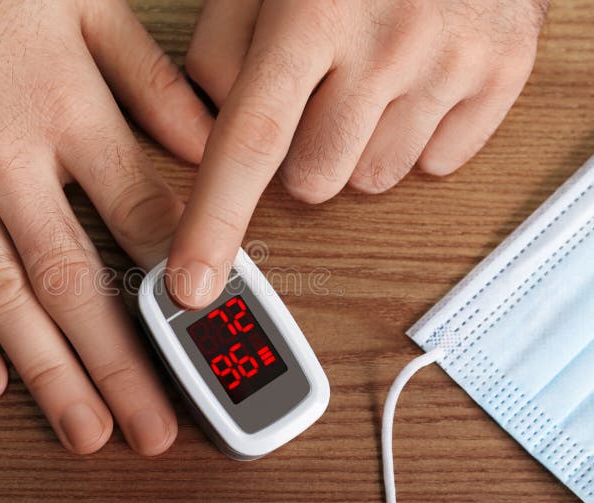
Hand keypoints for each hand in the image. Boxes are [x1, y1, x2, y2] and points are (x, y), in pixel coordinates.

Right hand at [0, 0, 212, 454]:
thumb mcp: (86, 3)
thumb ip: (150, 82)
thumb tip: (208, 146)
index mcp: (64, 101)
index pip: (140, 209)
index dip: (180, 276)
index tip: (206, 331)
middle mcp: (1, 148)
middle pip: (71, 276)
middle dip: (117, 361)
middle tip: (148, 427)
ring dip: (44, 370)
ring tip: (83, 426)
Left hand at [167, 0, 547, 307]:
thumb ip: (221, 53)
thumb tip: (212, 135)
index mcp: (312, 13)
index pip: (249, 143)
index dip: (215, 222)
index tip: (193, 281)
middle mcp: (387, 44)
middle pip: (315, 181)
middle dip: (301, 162)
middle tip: (314, 102)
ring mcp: (453, 61)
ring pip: (374, 180)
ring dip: (356, 150)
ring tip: (366, 84)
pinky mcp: (503, 72)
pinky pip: (439, 163)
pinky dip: (414, 139)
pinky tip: (410, 86)